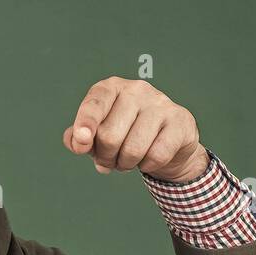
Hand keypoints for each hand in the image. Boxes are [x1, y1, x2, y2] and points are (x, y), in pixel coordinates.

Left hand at [62, 76, 207, 182]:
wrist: (167, 142)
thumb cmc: (125, 135)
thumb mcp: (97, 135)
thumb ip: (78, 137)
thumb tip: (76, 141)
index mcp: (111, 88)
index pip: (95, 103)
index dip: (85, 124)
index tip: (82, 141)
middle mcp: (136, 90)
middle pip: (109, 136)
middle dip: (106, 158)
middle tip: (111, 159)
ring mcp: (160, 103)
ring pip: (133, 149)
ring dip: (126, 165)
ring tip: (128, 160)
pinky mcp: (180, 120)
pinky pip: (156, 155)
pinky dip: (147, 166)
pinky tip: (149, 159)